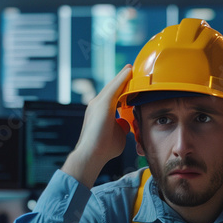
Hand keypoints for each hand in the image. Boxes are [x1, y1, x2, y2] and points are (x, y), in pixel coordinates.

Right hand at [63, 65, 132, 187]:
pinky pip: (114, 88)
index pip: (113, 96)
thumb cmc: (104, 149)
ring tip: (131, 68)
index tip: (130, 82)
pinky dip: (121, 79)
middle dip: (121, 79)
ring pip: (113, 86)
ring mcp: (97, 104)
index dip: (121, 88)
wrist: (92, 155)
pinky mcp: (102, 104)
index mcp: (101, 111)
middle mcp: (96, 105)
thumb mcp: (118, 134)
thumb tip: (125, 122)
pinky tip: (128, 71)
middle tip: (131, 70)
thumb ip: (122, 126)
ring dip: (122, 76)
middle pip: (112, 89)